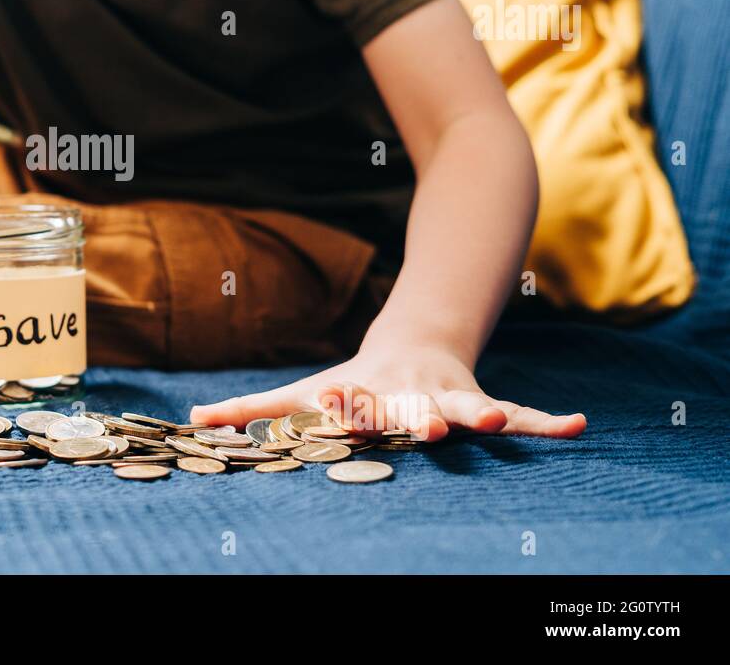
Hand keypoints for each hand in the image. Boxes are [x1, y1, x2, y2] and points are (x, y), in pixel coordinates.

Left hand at [190, 344, 585, 440]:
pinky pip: (521, 411)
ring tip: (501, 420)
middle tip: (424, 427)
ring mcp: (445, 394)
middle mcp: (403, 393)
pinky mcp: (479, 397)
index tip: (338, 413)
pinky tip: (580, 428)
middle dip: (416, 417)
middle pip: (408, 407)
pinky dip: (548, 421)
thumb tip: (188, 417)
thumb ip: (249, 409)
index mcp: (360, 396)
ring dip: (481, 413)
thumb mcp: (300, 392)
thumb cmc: (349, 383)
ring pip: (465, 405)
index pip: (349, 406)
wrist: (413, 340)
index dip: (344, 410)